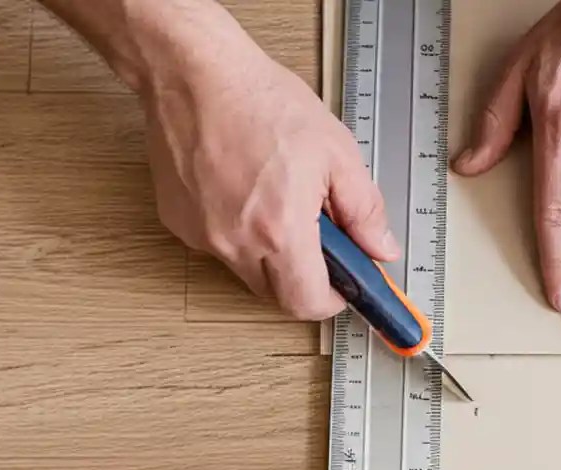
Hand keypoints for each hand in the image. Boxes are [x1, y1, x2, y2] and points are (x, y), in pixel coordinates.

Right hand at [140, 18, 396, 319]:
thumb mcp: (336, 152)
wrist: (194, 74)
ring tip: (277, 198)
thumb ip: (365, 210)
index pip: (307, 303)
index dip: (333, 300)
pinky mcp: (179, 223)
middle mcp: (235, 243)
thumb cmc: (260, 102)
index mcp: (280, 230)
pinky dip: (238, 231)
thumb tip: (381, 248)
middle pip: (276, 294)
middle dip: (303, 277)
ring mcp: (202, 236)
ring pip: (246, 269)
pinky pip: (218, 245)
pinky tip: (243, 189)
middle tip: (318, 238)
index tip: (345, 285)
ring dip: (269, 252)